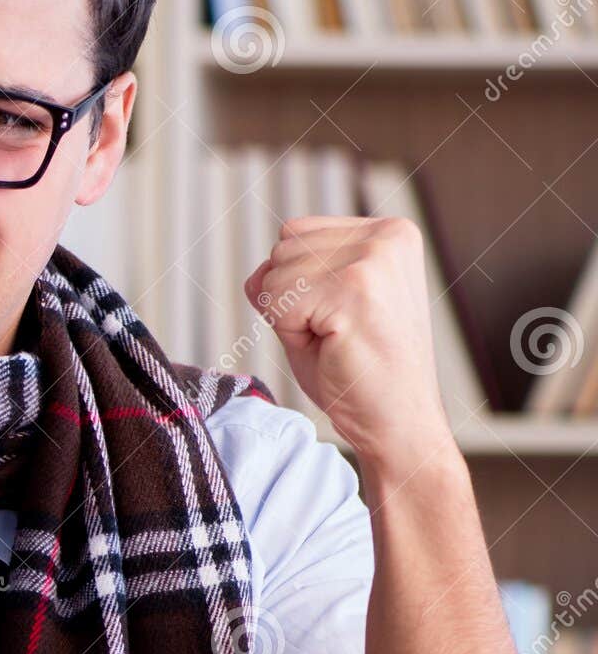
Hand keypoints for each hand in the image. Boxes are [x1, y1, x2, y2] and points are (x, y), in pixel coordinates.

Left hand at [243, 215, 456, 473]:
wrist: (397, 421)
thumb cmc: (359, 372)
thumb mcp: (319, 310)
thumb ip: (288, 279)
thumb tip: (256, 273)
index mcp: (387, 232)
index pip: (294, 233)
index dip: (296, 285)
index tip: (338, 316)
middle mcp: (387, 236)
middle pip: (282, 249)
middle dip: (290, 300)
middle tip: (336, 334)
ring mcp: (374, 258)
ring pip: (275, 274)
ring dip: (290, 317)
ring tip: (336, 340)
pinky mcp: (356, 287)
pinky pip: (278, 301)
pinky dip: (290, 332)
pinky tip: (333, 346)